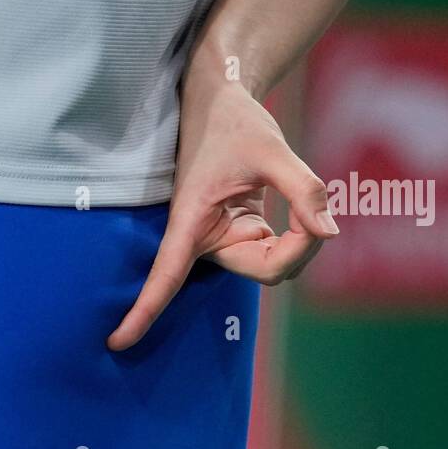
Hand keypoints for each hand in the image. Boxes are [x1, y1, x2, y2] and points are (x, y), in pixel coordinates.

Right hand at [107, 75, 337, 350]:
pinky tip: (304, 212)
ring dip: (305, 241)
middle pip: (264, 271)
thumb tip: (329, 233)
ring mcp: (225, 240)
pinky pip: (282, 252)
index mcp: (190, 223)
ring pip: (278, 265)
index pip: (165, 277)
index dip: (143, 312)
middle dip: (300, 249)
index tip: (118, 343)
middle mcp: (204, 240)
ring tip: (310, 203)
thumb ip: (304, 190)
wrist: (224, 105)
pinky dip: (304, 235)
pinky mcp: (243, 235)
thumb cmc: (234, 123)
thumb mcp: (271, 151)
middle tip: (320, 215)